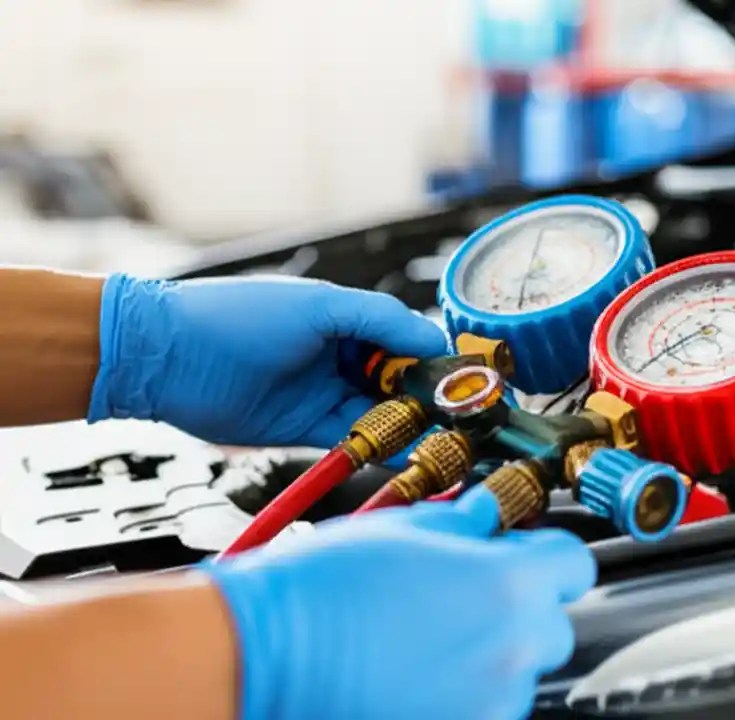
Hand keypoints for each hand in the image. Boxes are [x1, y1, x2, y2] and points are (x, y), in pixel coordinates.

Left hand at [88, 274, 444, 447]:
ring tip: (443, 440)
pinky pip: (355, 440)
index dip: (437, 361)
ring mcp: (324, 393)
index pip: (409, 340)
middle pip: (401, 381)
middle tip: (461, 418)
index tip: (467, 381)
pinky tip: (407, 453)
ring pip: (382, 414)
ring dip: (411, 427)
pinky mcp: (306, 429)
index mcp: (348, 318)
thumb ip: (381, 320)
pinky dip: (381, 448)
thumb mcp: (319, 306)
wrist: (166, 357)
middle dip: (430, 399)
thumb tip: (435, 340)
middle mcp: (340, 355)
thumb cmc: (235, 316)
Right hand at [200, 489, 595, 719]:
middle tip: (462, 596)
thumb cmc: (324, 589)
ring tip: (424, 637)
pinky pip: (482, 706)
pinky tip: (414, 671)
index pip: (573, 563)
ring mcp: (490, 701)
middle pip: (550, 623)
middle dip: (518, 608)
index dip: (544, 553)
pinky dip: (461, 692)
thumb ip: (466, 525)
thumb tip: (487, 519)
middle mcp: (514, 649)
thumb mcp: (406, 530)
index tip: (521, 552)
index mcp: (511, 586)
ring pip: (517, 671)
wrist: (266, 653)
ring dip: (488, 654)